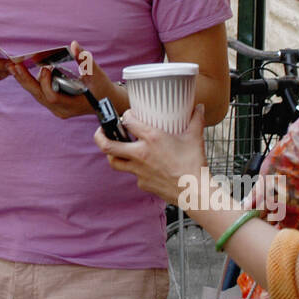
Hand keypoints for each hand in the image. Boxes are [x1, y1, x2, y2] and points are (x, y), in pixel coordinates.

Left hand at [8, 41, 116, 119]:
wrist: (108, 103)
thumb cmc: (103, 89)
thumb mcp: (97, 74)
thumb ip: (85, 60)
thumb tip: (74, 45)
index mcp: (71, 105)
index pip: (52, 96)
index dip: (46, 82)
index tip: (46, 67)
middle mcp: (61, 110)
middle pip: (39, 96)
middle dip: (26, 80)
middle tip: (14, 66)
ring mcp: (57, 109)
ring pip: (37, 95)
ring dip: (25, 81)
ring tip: (13, 67)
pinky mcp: (55, 105)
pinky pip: (39, 94)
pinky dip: (31, 83)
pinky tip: (21, 72)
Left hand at [93, 104, 207, 201]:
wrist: (194, 192)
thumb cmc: (194, 164)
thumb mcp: (195, 138)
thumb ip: (195, 120)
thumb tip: (199, 107)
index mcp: (151, 139)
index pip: (127, 121)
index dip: (125, 115)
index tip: (128, 115)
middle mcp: (140, 154)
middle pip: (107, 145)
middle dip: (99, 135)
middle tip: (101, 129)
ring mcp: (138, 170)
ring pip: (114, 162)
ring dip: (111, 154)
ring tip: (114, 147)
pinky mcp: (142, 183)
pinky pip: (132, 174)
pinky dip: (134, 168)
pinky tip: (142, 165)